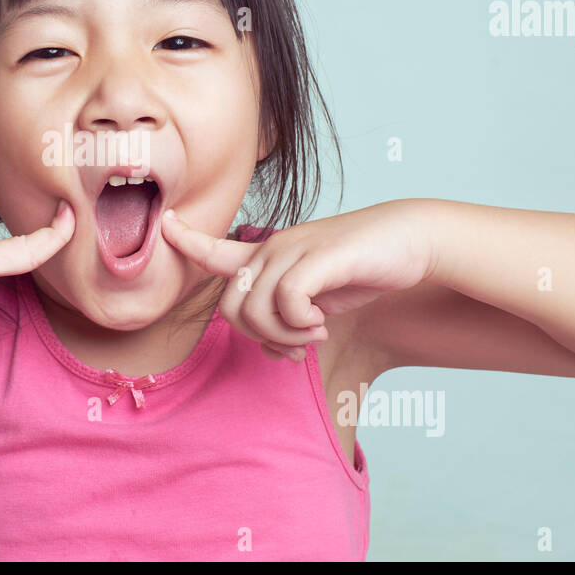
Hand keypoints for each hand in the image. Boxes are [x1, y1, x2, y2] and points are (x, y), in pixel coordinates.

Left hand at [159, 200, 433, 361]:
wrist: (409, 242)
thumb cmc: (361, 268)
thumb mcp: (318, 297)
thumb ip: (289, 319)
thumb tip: (272, 352)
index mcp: (269, 255)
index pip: (215, 248)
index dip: (187, 240)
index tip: (165, 223)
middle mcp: (272, 249)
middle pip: (228, 306)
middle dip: (258, 337)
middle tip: (295, 345)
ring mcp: (292, 250)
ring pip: (252, 308)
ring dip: (281, 336)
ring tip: (312, 335)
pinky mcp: (316, 258)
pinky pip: (284, 302)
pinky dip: (299, 325)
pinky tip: (321, 325)